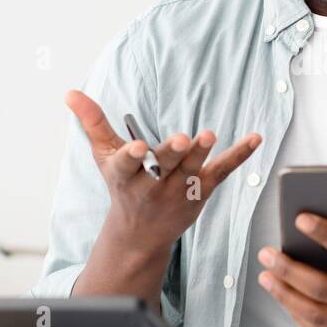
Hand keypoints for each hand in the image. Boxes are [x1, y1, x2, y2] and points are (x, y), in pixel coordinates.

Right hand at [66, 90, 260, 296]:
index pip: (126, 167)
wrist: (141, 233)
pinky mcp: (202, 192)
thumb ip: (92, 123)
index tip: (137, 148)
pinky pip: (221, 172)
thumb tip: (71, 92)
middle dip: (171, 154)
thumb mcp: (104, 157)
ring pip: (192, 171)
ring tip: (208, 135)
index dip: (131, 157)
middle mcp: (152, 187)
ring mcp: (180, 191)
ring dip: (201, 153)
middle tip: (181, 140)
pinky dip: (239, 155)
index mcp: (126, 177)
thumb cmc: (123, 186)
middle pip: (163, 168)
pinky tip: (255, 138)